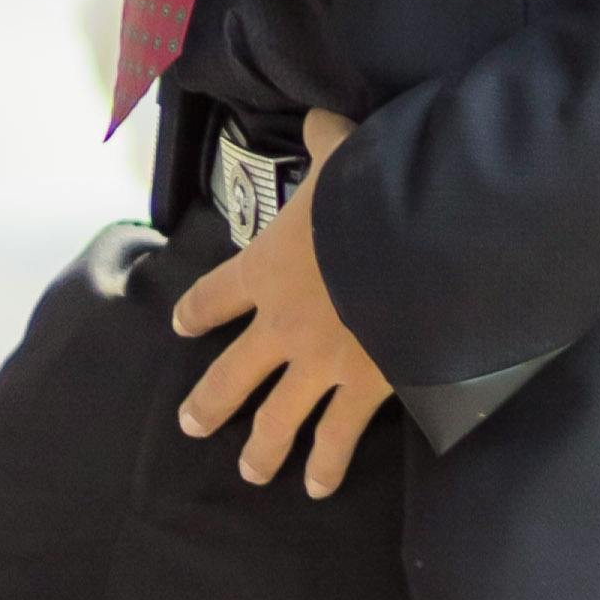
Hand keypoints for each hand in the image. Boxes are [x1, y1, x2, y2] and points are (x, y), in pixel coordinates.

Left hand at [171, 110, 388, 495]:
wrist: (415, 249)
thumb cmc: (371, 198)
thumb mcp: (344, 157)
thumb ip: (327, 140)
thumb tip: (320, 113)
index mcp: (265, 269)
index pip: (214, 296)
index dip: (196, 311)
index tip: (183, 324)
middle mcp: (280, 327)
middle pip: (229, 377)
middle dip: (209, 404)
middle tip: (192, 424)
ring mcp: (318, 366)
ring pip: (276, 421)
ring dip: (261, 449)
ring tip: (252, 470)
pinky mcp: (362, 390)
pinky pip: (337, 437)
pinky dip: (327, 463)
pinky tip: (317, 485)